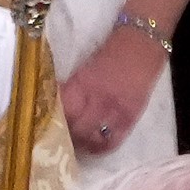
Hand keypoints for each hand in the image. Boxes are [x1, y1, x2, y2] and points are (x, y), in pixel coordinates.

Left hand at [63, 27, 163, 156]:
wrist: (142, 42)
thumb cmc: (111, 51)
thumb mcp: (85, 68)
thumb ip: (73, 88)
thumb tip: (56, 105)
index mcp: (83, 82)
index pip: (62, 110)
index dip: (52, 120)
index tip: (46, 124)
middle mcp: (98, 99)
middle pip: (75, 128)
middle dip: (65, 135)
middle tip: (59, 137)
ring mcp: (116, 110)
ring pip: (92, 138)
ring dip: (81, 143)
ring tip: (74, 143)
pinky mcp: (131, 117)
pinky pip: (113, 141)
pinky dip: (100, 148)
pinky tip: (93, 147)